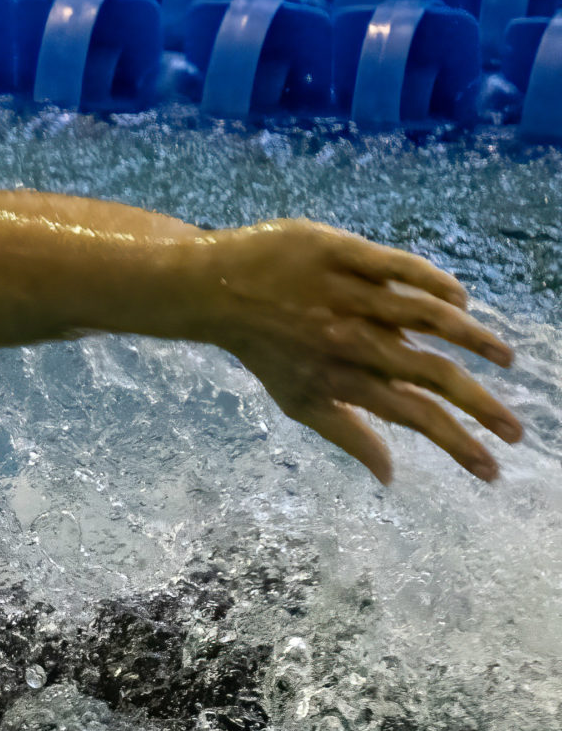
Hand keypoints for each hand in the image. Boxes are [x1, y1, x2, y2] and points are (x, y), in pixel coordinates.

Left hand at [188, 219, 520, 482]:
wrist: (212, 289)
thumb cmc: (265, 349)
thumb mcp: (297, 400)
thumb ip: (348, 435)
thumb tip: (390, 477)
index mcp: (342, 379)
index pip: (414, 418)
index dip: (457, 445)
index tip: (493, 468)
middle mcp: (350, 342)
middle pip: (432, 375)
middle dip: (481, 406)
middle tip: (517, 430)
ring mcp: (349, 296)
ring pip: (429, 316)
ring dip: (474, 338)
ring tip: (504, 358)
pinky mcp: (343, 254)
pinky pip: (401, 267)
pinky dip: (437, 283)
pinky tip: (461, 301)